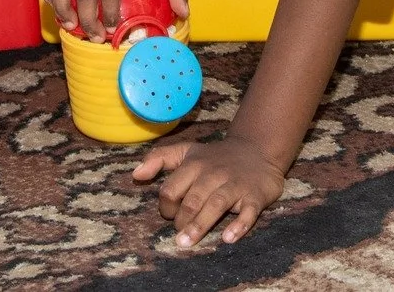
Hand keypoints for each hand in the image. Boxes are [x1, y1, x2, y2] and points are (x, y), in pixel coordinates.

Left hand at [134, 136, 285, 246]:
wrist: (258, 151)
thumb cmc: (215, 157)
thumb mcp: (186, 151)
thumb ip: (158, 158)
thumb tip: (135, 175)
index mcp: (194, 165)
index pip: (171, 189)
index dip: (166, 207)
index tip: (170, 215)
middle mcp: (214, 174)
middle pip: (192, 200)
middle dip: (181, 221)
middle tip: (179, 236)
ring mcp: (235, 185)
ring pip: (216, 205)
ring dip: (200, 225)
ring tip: (188, 242)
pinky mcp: (255, 196)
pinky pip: (248, 212)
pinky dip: (239, 225)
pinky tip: (228, 238)